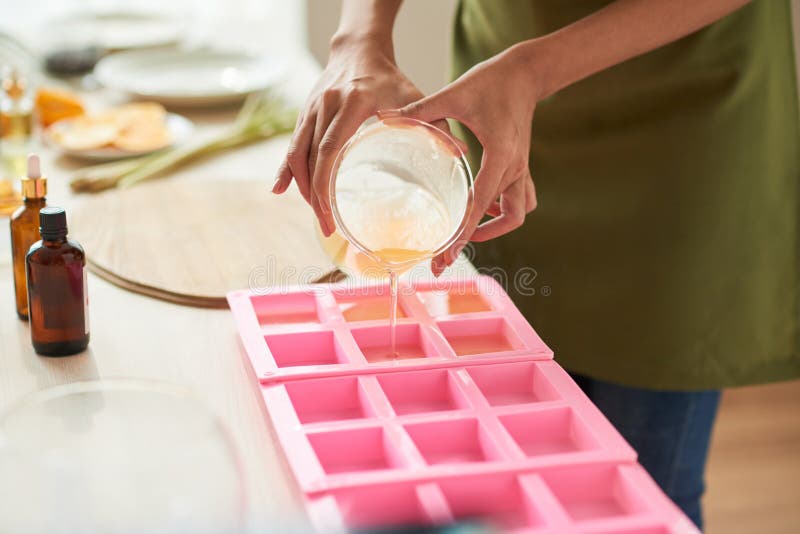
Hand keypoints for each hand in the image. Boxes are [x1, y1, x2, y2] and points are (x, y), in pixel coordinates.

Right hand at [272, 36, 427, 235]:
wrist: (358, 48)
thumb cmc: (389, 76)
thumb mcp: (414, 94)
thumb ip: (435, 123)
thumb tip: (461, 154)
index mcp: (352, 103)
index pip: (330, 150)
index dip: (326, 186)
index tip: (331, 214)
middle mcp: (325, 105)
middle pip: (310, 158)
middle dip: (315, 197)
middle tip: (327, 227)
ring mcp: (310, 109)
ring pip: (296, 154)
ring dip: (303, 188)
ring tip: (317, 214)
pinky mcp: (304, 113)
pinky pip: (292, 146)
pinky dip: (286, 170)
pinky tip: (280, 189)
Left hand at [397, 43, 540, 275]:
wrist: (526, 73)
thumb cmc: (491, 81)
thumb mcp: (453, 93)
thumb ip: (420, 110)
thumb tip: (384, 118)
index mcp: (501, 153)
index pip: (481, 202)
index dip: (463, 231)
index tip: (446, 254)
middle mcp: (516, 167)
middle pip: (506, 219)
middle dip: (477, 239)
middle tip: (446, 256)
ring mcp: (522, 168)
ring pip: (517, 213)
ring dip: (496, 228)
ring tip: (465, 236)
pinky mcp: (521, 166)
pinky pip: (519, 200)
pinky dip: (502, 211)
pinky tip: (481, 211)